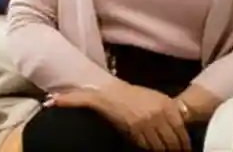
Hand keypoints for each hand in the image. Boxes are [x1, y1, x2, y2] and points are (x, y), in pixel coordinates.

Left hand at [50, 82, 191, 150]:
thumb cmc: (105, 101)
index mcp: (133, 122)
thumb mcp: (88, 101)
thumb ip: (70, 101)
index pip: (150, 148)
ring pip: (174, 139)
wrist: (118, 88)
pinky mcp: (169, 106)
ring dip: (177, 149)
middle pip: (163, 145)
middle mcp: (147, 117)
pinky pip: (180, 128)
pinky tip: (183, 148)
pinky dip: (183, 139)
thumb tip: (49, 101)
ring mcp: (160, 112)